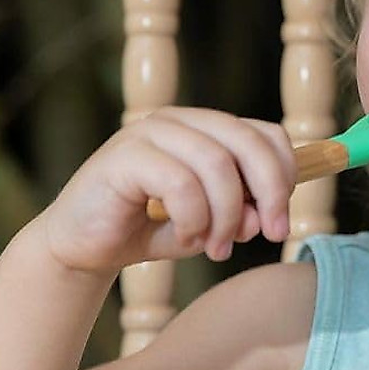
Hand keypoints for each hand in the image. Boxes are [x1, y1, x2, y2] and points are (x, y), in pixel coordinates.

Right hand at [40, 107, 296, 274]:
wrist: (83, 248)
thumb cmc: (148, 229)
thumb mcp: (209, 224)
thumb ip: (240, 216)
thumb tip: (262, 218)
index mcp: (206, 128)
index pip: (266, 134)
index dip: (285, 175)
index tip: (281, 221)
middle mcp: (180, 120)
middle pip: (247, 142)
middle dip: (269, 192)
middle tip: (269, 234)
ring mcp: (149, 132)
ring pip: (216, 164)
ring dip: (226, 215)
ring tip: (215, 247)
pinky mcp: (124, 155)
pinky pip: (180, 183)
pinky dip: (194, 218)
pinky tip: (186, 238)